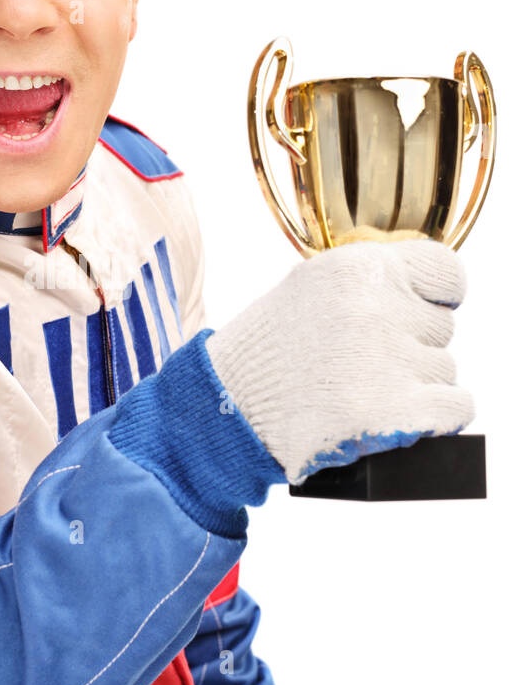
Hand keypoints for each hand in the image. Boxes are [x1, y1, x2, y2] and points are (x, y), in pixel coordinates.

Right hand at [205, 238, 472, 484]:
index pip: (446, 273)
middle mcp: (377, 307)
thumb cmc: (268, 353)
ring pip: (445, 369)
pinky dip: (435, 416)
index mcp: (358, 268)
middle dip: (412, 346)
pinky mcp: (396, 412)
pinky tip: (395, 415)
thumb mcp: (311, 288)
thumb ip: (372, 284)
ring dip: (415, 384)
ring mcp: (388, 360)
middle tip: (360, 363)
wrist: (227, 409)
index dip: (435, 299)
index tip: (415, 316)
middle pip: (442, 327)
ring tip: (359, 390)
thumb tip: (432, 299)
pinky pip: (457, 406)